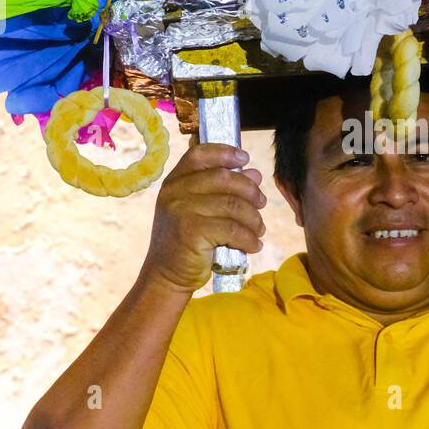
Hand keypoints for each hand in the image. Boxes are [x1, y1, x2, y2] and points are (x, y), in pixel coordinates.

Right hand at [140, 138, 267, 294]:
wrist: (167, 275)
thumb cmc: (187, 241)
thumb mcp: (199, 210)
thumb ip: (222, 190)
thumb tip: (254, 172)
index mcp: (175, 182)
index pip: (200, 154)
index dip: (225, 152)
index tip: (245, 159)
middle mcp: (174, 192)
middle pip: (224, 178)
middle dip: (250, 190)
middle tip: (261, 203)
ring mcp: (181, 210)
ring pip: (233, 205)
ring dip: (254, 218)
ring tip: (259, 229)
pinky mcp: (191, 231)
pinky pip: (233, 229)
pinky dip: (249, 238)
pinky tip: (253, 245)